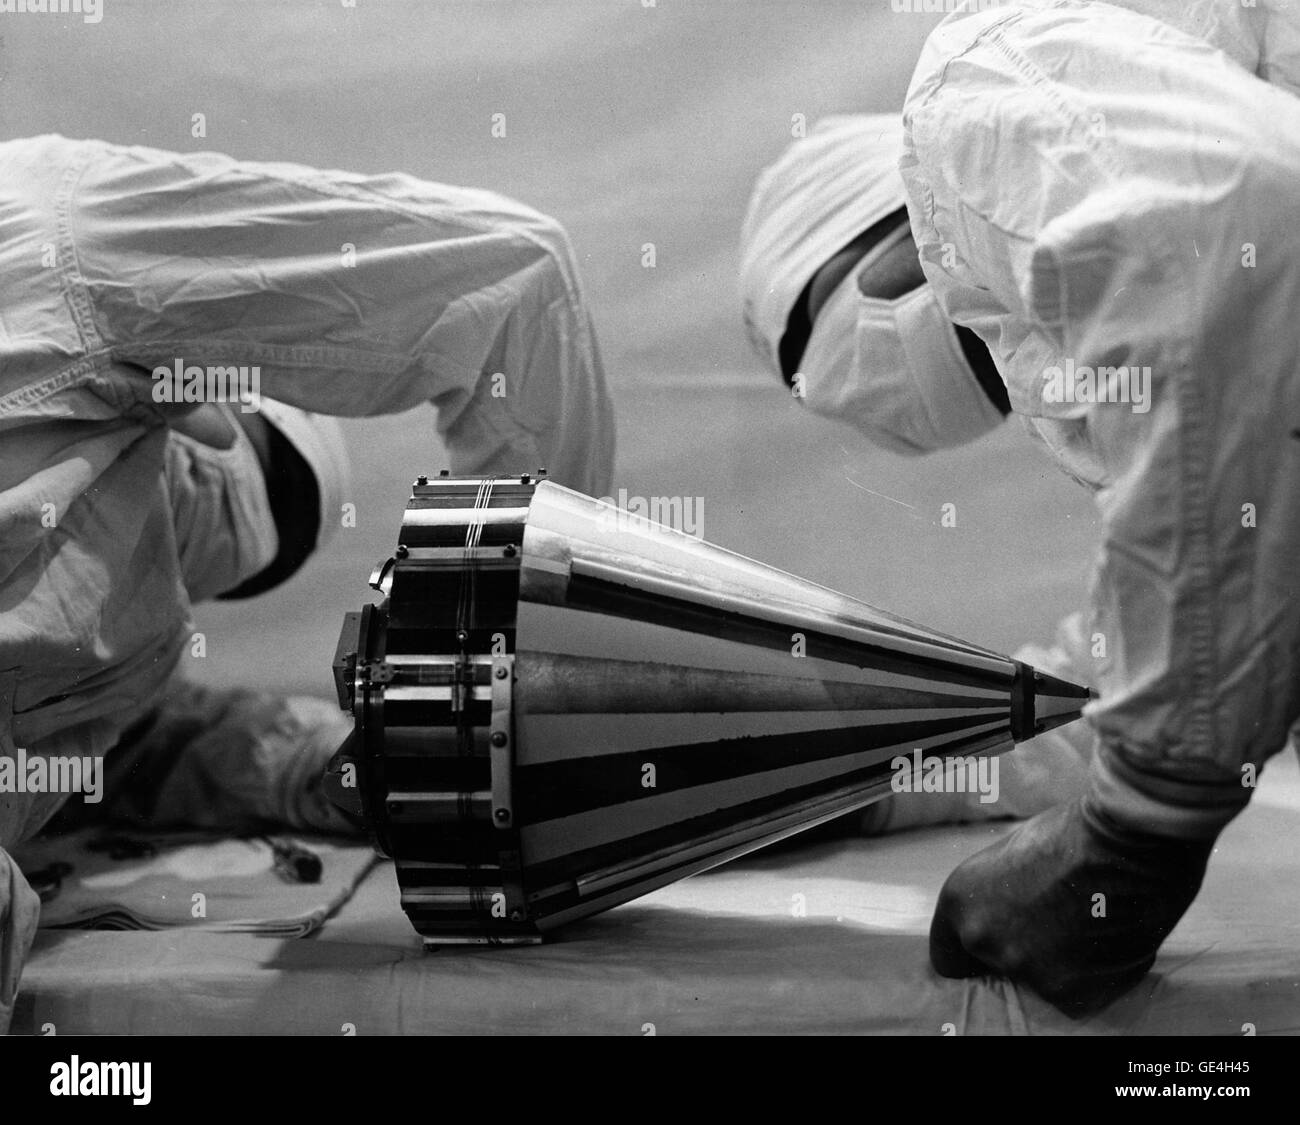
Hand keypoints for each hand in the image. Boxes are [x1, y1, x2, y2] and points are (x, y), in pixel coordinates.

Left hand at [929, 795, 1214, 1015]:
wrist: (1127, 847)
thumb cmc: (1073, 833)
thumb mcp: (1013, 851)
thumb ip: (998, 890)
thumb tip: (1003, 906)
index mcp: (960, 901)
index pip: (947, 954)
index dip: (971, 954)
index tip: (991, 953)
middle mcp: (981, 938)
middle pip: (991, 967)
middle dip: (1015, 955)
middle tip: (1050, 930)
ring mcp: (1022, 968)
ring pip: (1036, 980)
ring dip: (1056, 963)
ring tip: (1086, 926)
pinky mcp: (1066, 991)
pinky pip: (1074, 993)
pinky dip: (1089, 977)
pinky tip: (1105, 943)